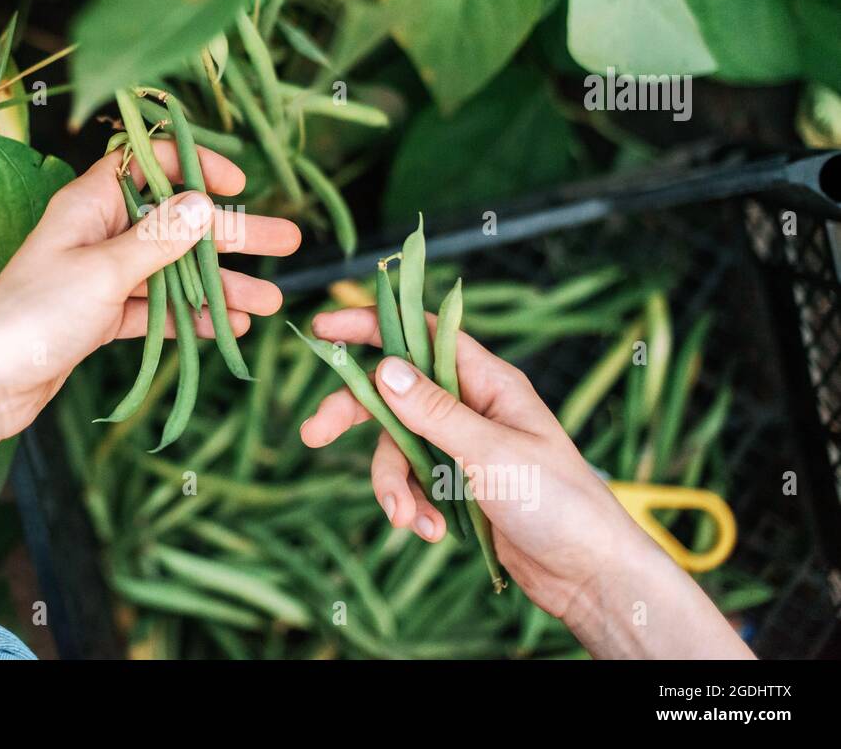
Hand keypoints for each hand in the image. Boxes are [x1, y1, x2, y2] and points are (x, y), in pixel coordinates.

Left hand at [0, 142, 300, 448]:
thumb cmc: (31, 317)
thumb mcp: (102, 272)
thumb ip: (157, 240)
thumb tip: (204, 202)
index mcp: (89, 204)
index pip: (148, 163)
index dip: (194, 166)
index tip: (238, 183)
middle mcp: (97, 233)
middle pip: (175, 222)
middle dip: (231, 234)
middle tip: (288, 241)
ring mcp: (99, 277)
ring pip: (172, 271)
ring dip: (218, 285)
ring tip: (269, 304)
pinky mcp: (100, 317)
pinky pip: (155, 309)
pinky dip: (188, 317)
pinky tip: (227, 328)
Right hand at [300, 307, 752, 658]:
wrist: (588, 574)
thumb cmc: (558, 502)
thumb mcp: (491, 453)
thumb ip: (434, 412)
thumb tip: (383, 367)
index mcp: (489, 382)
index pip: (422, 334)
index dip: (372, 325)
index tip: (324, 326)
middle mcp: (472, 406)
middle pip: (395, 393)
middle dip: (355, 416)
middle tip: (312, 434)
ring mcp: (464, 446)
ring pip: (399, 448)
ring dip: (395, 486)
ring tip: (409, 520)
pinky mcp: (459, 485)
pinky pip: (414, 483)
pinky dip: (414, 507)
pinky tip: (433, 533)